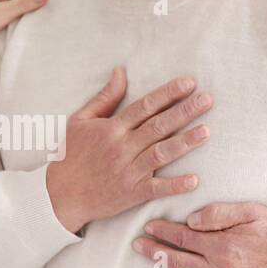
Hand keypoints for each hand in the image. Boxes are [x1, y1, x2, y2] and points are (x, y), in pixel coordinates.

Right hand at [45, 68, 212, 233]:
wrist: (59, 195)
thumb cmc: (70, 156)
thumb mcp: (80, 121)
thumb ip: (104, 97)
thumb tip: (121, 72)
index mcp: (111, 128)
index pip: (145, 106)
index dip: (167, 93)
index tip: (188, 83)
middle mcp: (121, 147)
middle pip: (158, 126)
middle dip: (184, 112)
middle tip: (207, 100)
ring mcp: (127, 171)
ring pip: (161, 153)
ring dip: (185, 142)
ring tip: (207, 131)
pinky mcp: (131, 194)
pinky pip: (156, 188)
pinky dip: (175, 185)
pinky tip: (194, 180)